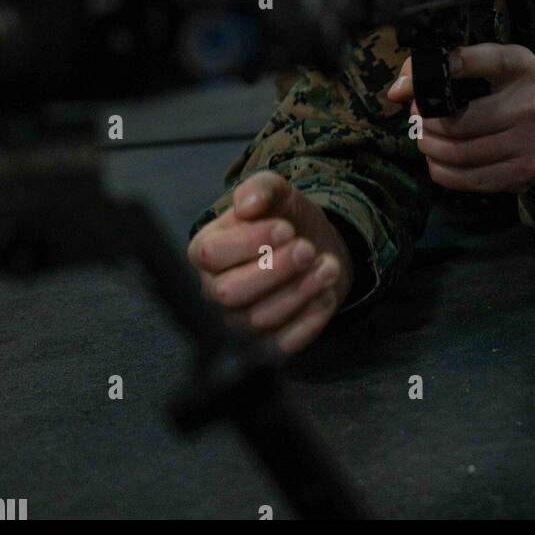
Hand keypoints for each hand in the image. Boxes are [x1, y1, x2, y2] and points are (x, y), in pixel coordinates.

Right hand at [186, 171, 354, 354]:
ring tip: (328, 266)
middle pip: (231, 293)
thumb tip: (247, 204)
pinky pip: (282, 344)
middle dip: (275, 270)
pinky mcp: (267, 345)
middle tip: (307, 248)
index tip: (285, 228)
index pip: (210, 254)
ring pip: (260, 318)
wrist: (316, 249)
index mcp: (205, 251)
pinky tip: (326, 294)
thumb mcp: (277, 193)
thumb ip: (260, 189)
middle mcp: (214, 292)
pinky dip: (309, 320)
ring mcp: (238, 323)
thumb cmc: (285, 220)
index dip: (249, 243)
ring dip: (300, 291)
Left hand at [387, 43, 534, 192]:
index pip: (481, 61)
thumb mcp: (492, 68)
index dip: (445, 69)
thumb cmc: (515, 92)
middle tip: (416, 119)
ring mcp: (531, 140)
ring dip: (430, 148)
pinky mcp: (525, 171)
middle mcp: (530, 102)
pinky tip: (437, 161)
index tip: (413, 83)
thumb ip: (443, 71)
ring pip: (460, 153)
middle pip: (459, 122)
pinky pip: (471, 179)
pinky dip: (443, 171)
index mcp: (520, 65)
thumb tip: (397, 91)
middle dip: (425, 123)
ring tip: (423, 139)